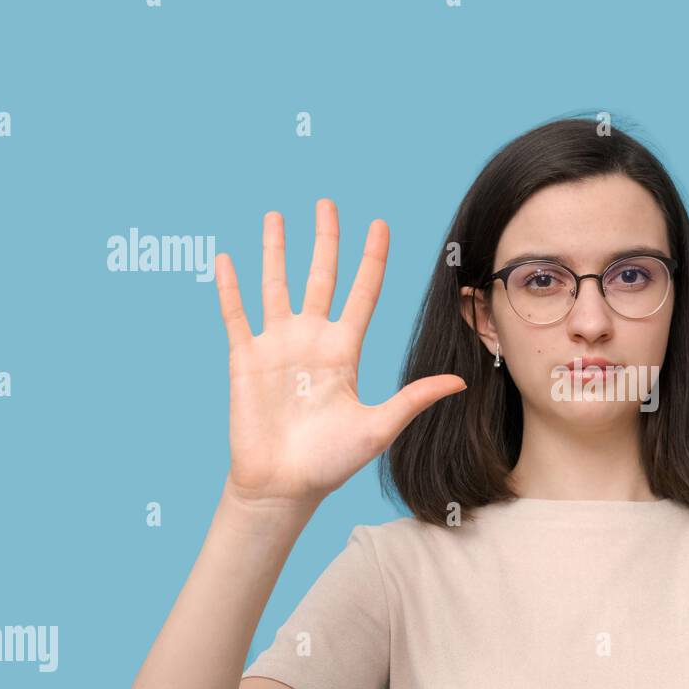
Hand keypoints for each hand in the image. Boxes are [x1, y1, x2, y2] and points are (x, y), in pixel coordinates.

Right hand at [214, 199, 466, 507]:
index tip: (379, 224)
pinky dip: (230, 287)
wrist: (284, 485)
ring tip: (276, 214)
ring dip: (275, 250)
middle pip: (320, 277)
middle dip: (325, 240)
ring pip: (275, 284)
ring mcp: (277, 345)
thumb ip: (414, 399)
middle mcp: (311, 340)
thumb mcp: (380, 427)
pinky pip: (235, 314)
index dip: (371, 259)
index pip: (362, 293)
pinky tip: (228, 257)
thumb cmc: (331, 461)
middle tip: (327, 203)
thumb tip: (461, 381)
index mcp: (345, 351)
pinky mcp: (244, 358)